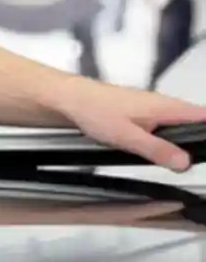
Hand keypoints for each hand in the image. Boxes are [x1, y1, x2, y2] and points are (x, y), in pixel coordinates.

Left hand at [56, 77, 205, 171]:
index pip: (203, 115)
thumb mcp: (128, 136)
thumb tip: (183, 162)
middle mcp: (162, 104)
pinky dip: (165, 138)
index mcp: (165, 107)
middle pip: (195, 121)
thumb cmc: (93, 109)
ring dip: (182, 140)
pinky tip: (157, 150)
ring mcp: (151, 108)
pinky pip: (162, 127)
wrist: (69, 99)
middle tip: (194, 160)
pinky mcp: (140, 114)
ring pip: (177, 125)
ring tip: (179, 159)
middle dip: (198, 140)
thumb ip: (157, 149)